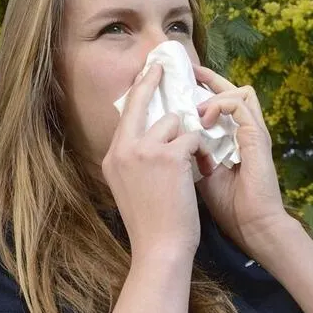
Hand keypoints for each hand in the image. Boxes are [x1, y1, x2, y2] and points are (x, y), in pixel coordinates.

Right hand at [102, 63, 204, 259]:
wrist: (160, 248)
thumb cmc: (151, 223)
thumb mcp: (128, 187)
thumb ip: (133, 159)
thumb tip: (145, 135)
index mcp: (113, 157)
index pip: (124, 114)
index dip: (137, 91)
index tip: (145, 74)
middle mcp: (123, 149)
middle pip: (140, 103)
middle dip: (152, 81)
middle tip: (161, 64)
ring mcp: (144, 150)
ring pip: (172, 122)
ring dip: (187, 137)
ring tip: (191, 163)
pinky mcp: (168, 156)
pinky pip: (191, 138)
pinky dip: (200, 152)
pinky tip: (200, 171)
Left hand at [192, 64, 292, 262]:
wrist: (251, 226)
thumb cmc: (226, 204)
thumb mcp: (194, 172)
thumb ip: (181, 152)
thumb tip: (155, 139)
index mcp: (229, 137)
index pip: (217, 102)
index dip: (200, 89)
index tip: (175, 81)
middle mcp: (243, 130)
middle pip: (231, 89)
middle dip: (209, 77)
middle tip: (187, 69)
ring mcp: (253, 132)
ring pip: (240, 91)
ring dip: (215, 93)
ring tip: (196, 107)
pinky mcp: (258, 137)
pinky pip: (241, 105)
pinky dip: (221, 105)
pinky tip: (204, 119)